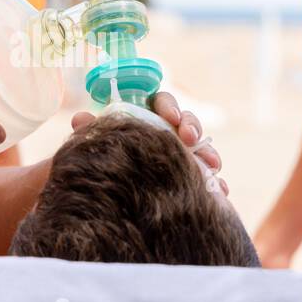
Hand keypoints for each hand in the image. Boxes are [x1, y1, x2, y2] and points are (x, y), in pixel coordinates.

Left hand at [70, 90, 227, 195]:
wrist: (112, 198)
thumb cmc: (106, 160)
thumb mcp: (98, 145)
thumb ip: (92, 131)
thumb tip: (80, 118)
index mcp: (148, 117)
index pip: (162, 103)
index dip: (169, 106)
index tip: (171, 118)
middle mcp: (169, 134)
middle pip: (187, 122)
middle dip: (192, 127)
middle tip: (190, 139)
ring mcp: (184, 156)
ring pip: (202, 149)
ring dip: (209, 154)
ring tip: (211, 166)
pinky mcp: (194, 179)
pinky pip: (210, 179)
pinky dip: (217, 184)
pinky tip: (221, 192)